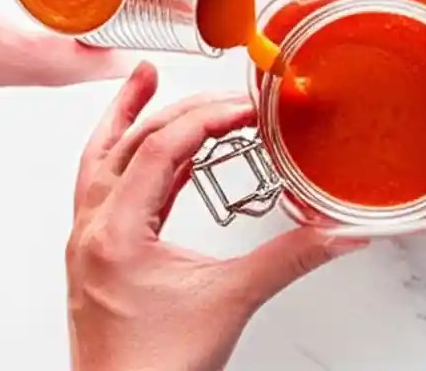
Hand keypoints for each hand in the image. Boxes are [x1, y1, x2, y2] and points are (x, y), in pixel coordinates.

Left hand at [67, 62, 366, 370]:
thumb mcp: (232, 303)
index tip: (246, 109)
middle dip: (174, 108)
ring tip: (144, 83)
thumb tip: (338, 234)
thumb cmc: (154, 370)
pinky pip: (105, 189)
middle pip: (127, 144)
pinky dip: (129, 160)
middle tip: (216, 91)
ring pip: (100, 161)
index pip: (161, 149)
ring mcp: (88, 244)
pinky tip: (157, 159)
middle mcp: (92, 231)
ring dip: (126, 119)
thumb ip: (290, 259)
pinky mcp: (97, 259)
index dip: (208, 119)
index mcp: (116, 232)